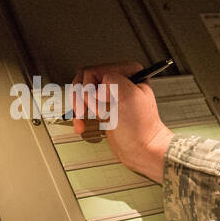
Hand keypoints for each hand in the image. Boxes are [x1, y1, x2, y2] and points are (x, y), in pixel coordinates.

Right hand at [71, 61, 174, 182]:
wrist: (140, 149)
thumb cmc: (141, 128)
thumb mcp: (129, 96)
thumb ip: (114, 79)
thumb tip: (99, 80)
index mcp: (128, 72)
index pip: (95, 71)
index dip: (93, 90)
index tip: (101, 103)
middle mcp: (118, 79)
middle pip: (84, 79)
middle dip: (84, 98)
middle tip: (93, 111)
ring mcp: (108, 93)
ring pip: (80, 91)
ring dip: (80, 107)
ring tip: (86, 118)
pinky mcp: (101, 106)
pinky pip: (81, 103)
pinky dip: (79, 115)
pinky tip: (82, 124)